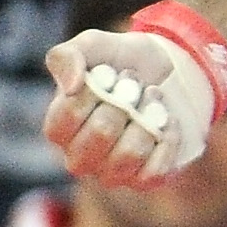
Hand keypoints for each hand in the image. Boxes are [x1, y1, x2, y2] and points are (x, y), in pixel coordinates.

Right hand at [41, 28, 215, 185]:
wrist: (165, 72)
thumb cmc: (119, 61)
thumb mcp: (92, 45)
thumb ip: (68, 56)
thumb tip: (72, 86)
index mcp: (59, 128)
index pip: (66, 117)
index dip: (93, 91)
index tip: (110, 73)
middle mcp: (78, 158)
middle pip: (100, 133)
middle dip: (126, 99)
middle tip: (135, 85)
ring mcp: (109, 173)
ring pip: (129, 154)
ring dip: (148, 118)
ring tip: (152, 100)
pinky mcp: (142, 181)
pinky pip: (154, 171)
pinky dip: (167, 139)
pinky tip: (166, 121)